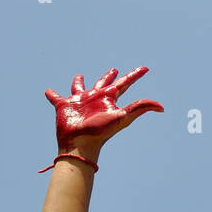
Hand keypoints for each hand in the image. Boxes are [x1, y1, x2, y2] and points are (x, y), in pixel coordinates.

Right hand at [44, 67, 162, 153]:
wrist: (80, 143)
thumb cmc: (101, 131)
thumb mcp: (123, 117)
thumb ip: (141, 108)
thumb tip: (162, 107)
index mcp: (109, 99)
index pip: (125, 84)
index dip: (135, 76)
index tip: (146, 69)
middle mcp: (96, 99)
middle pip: (104, 84)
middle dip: (109, 76)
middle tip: (114, 69)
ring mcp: (79, 102)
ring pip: (79, 88)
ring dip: (78, 82)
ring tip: (79, 75)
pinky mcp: (63, 106)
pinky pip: (56, 98)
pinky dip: (52, 94)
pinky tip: (48, 91)